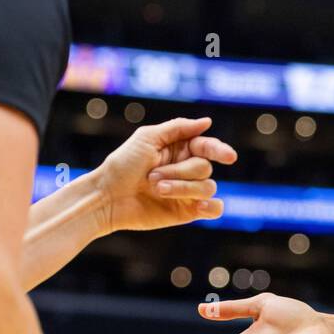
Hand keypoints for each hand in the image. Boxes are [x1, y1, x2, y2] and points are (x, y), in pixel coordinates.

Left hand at [96, 116, 237, 234]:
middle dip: (180, 172)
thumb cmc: (122, 165)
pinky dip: (212, 207)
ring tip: (157, 189)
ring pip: (207, 187)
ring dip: (182, 188)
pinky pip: (214, 209)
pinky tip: (199, 206)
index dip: (219, 150)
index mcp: (181, 149)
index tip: (228, 157)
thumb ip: (178, 128)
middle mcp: (187, 169)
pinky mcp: (187, 212)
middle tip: (152, 176)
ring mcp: (188, 191)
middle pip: (205, 168)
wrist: (106, 197)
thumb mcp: (146, 138)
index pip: (208, 147)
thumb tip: (208, 122)